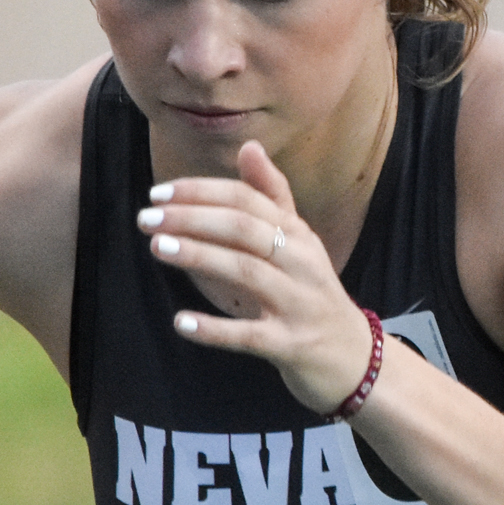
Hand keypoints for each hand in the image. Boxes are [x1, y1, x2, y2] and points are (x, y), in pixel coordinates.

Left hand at [137, 140, 374, 413]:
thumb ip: (273, 196)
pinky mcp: (292, 345)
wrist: (355, 358)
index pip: (247, 200)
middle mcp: (302, 263)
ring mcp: (299, 304)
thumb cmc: (315, 295)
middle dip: (193, 218)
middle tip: (147, 219)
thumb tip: (250, 146)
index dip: (202, 192)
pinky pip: (249, 335)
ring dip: (200, 256)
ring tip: (158, 247)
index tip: (159, 194)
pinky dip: (214, 328)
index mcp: (299, 235)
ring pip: (246, 272)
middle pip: (244, 229)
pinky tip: (181, 321)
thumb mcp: (301, 243)